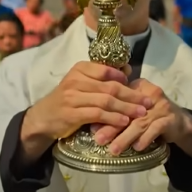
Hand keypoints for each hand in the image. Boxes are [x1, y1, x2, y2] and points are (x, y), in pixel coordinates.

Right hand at [22, 62, 152, 141]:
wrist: (44, 117)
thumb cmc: (68, 99)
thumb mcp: (81, 83)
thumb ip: (101, 79)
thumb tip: (127, 72)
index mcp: (80, 69)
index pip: (107, 70)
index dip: (125, 79)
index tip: (141, 87)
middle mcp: (75, 80)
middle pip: (110, 87)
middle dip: (132, 95)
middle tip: (148, 102)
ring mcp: (72, 97)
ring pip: (106, 101)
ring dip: (127, 108)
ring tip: (141, 113)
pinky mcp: (72, 114)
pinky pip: (97, 114)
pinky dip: (113, 118)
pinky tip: (124, 122)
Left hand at [94, 79, 191, 154]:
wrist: (180, 122)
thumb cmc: (151, 114)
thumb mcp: (134, 110)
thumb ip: (117, 113)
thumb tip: (93, 126)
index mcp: (138, 86)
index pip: (119, 98)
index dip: (105, 113)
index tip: (91, 128)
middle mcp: (149, 94)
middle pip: (127, 111)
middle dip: (112, 127)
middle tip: (99, 140)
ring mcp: (161, 106)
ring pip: (140, 122)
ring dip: (126, 137)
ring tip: (114, 149)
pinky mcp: (169, 119)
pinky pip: (155, 129)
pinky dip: (145, 139)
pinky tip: (137, 147)